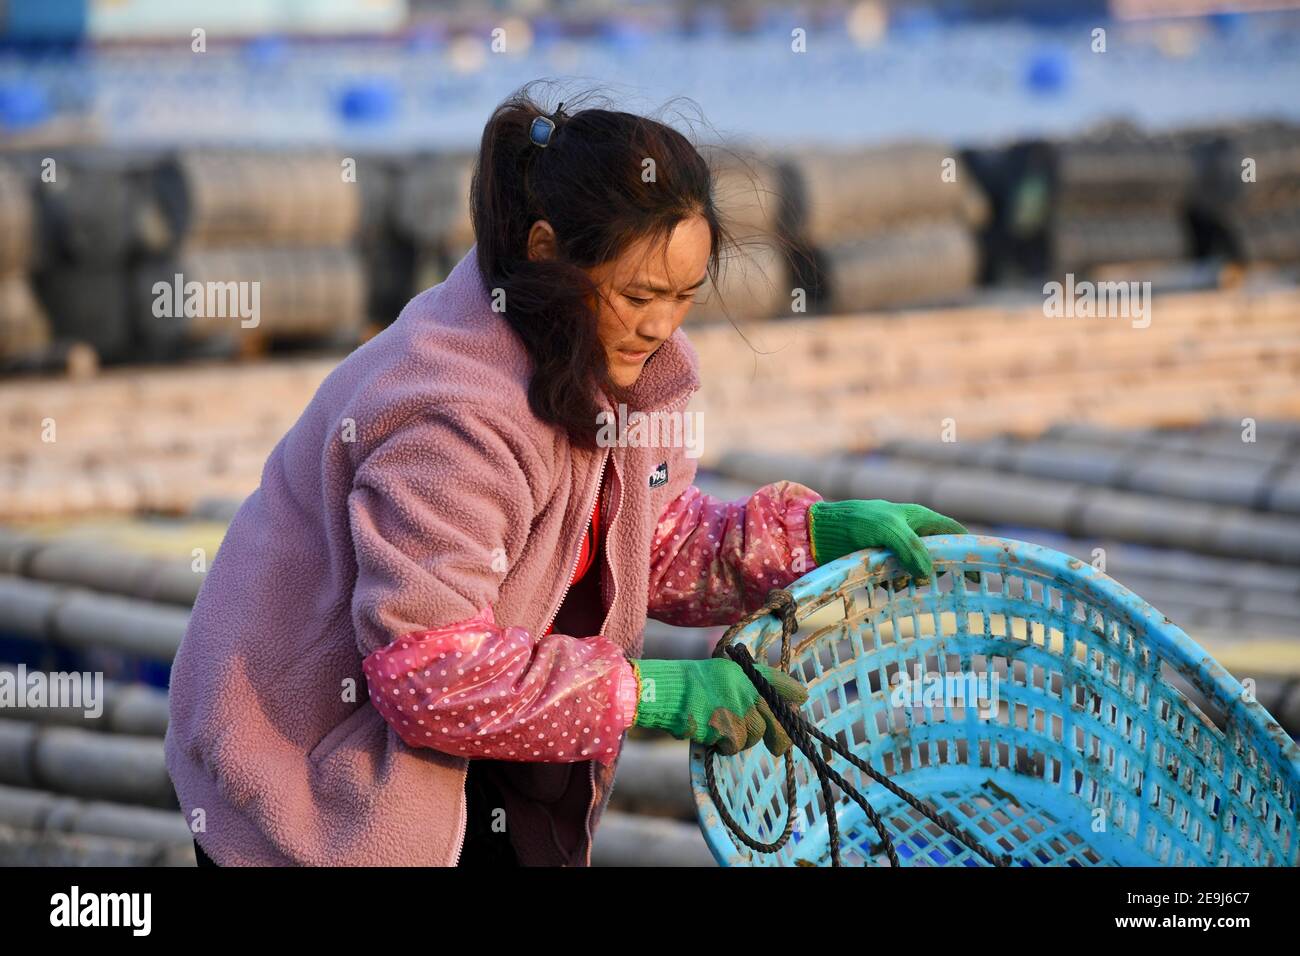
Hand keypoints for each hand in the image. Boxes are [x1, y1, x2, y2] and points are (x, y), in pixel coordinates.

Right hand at [629, 657, 808, 755]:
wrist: (665, 691)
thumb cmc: (693, 683)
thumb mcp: (725, 674)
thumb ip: (748, 686)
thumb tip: (774, 705)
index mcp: (747, 674)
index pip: (780, 683)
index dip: (793, 694)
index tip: (800, 700)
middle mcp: (746, 690)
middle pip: (776, 721)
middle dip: (778, 737)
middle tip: (777, 746)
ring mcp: (736, 710)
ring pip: (753, 737)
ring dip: (742, 740)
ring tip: (724, 732)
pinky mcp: (723, 728)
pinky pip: (733, 746)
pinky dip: (724, 746)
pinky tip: (712, 737)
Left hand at [808, 499, 967, 578]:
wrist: (820, 531)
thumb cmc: (855, 522)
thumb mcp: (887, 529)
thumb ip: (911, 548)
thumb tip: (928, 573)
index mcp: (919, 518)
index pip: (953, 534)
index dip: (969, 550)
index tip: (981, 573)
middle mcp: (911, 533)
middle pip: (938, 556)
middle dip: (937, 571)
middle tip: (934, 584)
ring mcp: (896, 549)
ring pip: (918, 571)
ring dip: (912, 580)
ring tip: (896, 580)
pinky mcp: (880, 563)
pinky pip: (898, 579)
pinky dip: (896, 585)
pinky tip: (884, 585)